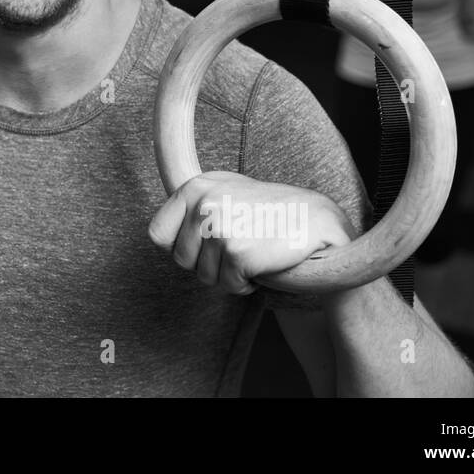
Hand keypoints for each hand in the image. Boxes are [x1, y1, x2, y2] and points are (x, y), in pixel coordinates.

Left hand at [148, 171, 352, 294]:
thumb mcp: (225, 192)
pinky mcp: (236, 252)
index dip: (181, 248)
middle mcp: (203, 203)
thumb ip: (193, 207)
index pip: (158, 234)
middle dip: (208, 265)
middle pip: (181, 260)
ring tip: (252, 253)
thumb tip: (159, 236)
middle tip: (237, 250)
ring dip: (228, 276)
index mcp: (196, 186)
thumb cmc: (270, 210)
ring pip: (204, 277)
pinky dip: (245, 285)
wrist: (316, 220)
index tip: (205, 246)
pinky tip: (263, 265)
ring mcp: (219, 226)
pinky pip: (228, 286)